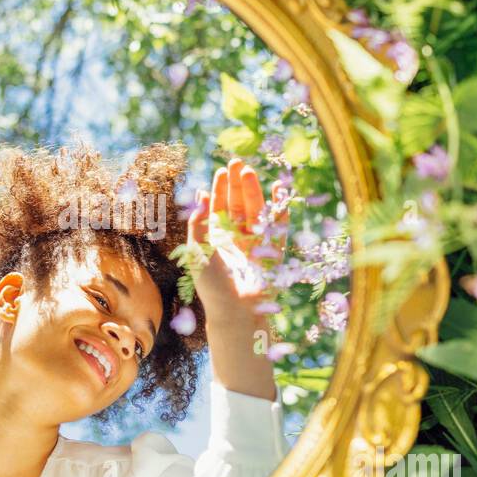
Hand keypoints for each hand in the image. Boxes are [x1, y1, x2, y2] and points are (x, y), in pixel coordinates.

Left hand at [186, 157, 288, 326]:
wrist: (235, 312)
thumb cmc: (212, 286)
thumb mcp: (196, 251)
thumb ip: (198, 224)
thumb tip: (199, 197)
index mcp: (217, 239)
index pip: (219, 208)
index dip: (220, 189)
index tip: (222, 171)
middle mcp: (237, 239)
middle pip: (238, 205)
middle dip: (237, 185)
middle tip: (238, 163)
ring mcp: (256, 244)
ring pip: (256, 211)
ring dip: (254, 192)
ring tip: (249, 173)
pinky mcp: (274, 251)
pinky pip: (279, 226)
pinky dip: (280, 208)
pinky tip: (278, 190)